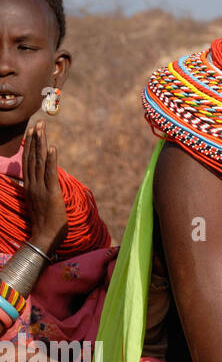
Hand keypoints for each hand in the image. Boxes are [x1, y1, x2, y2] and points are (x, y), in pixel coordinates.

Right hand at [22, 121, 67, 252]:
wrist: (44, 238)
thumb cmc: (45, 224)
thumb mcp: (39, 204)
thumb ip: (39, 192)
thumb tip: (41, 183)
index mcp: (29, 187)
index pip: (28, 162)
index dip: (30, 146)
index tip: (32, 132)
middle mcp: (32, 185)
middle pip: (32, 157)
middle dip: (35, 139)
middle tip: (38, 122)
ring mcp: (40, 188)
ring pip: (39, 161)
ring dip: (41, 143)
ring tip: (41, 127)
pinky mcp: (51, 193)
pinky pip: (50, 173)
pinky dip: (51, 159)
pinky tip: (52, 147)